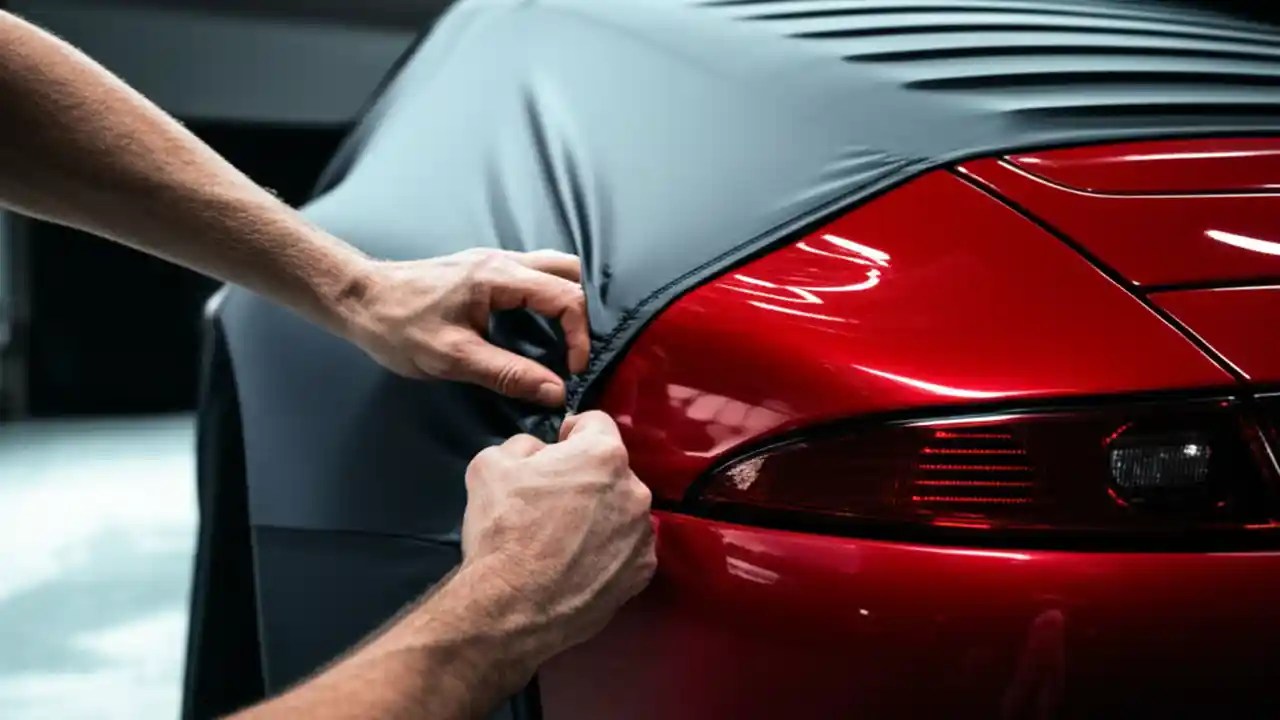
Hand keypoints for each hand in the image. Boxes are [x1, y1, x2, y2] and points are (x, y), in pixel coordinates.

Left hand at [339, 248, 588, 405]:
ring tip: (566, 338)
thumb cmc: (398, 327)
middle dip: (584, 311)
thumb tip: (555, 392)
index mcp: (499, 277)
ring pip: (553, 268)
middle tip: (577, 349)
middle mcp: (502, 260)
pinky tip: (540, 326)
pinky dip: (549, 297)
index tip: (572, 369)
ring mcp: (493, 261)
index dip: (580, 335)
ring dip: (568, 300)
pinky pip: (533, 274)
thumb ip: (508, 374)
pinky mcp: (483, 270)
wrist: (359, 299)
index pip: (566, 297)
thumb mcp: (453, 359)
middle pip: (570, 272)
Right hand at [460, 411, 656, 666]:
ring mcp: (643, 533)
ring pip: (622, 509)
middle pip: (611, 470)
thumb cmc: (503, 529)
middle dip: (586, 477)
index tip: (554, 450)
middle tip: (553, 501)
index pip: (594, 423)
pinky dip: (610, 550)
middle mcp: (635, 489)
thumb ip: (522, 445)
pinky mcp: (643, 571)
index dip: (571, 433)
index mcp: (603, 455)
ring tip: (566, 539)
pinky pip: (627, 547)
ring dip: (601, 514)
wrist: (512, 607)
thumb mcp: (491, 465)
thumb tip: (540, 452)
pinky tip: (581, 565)